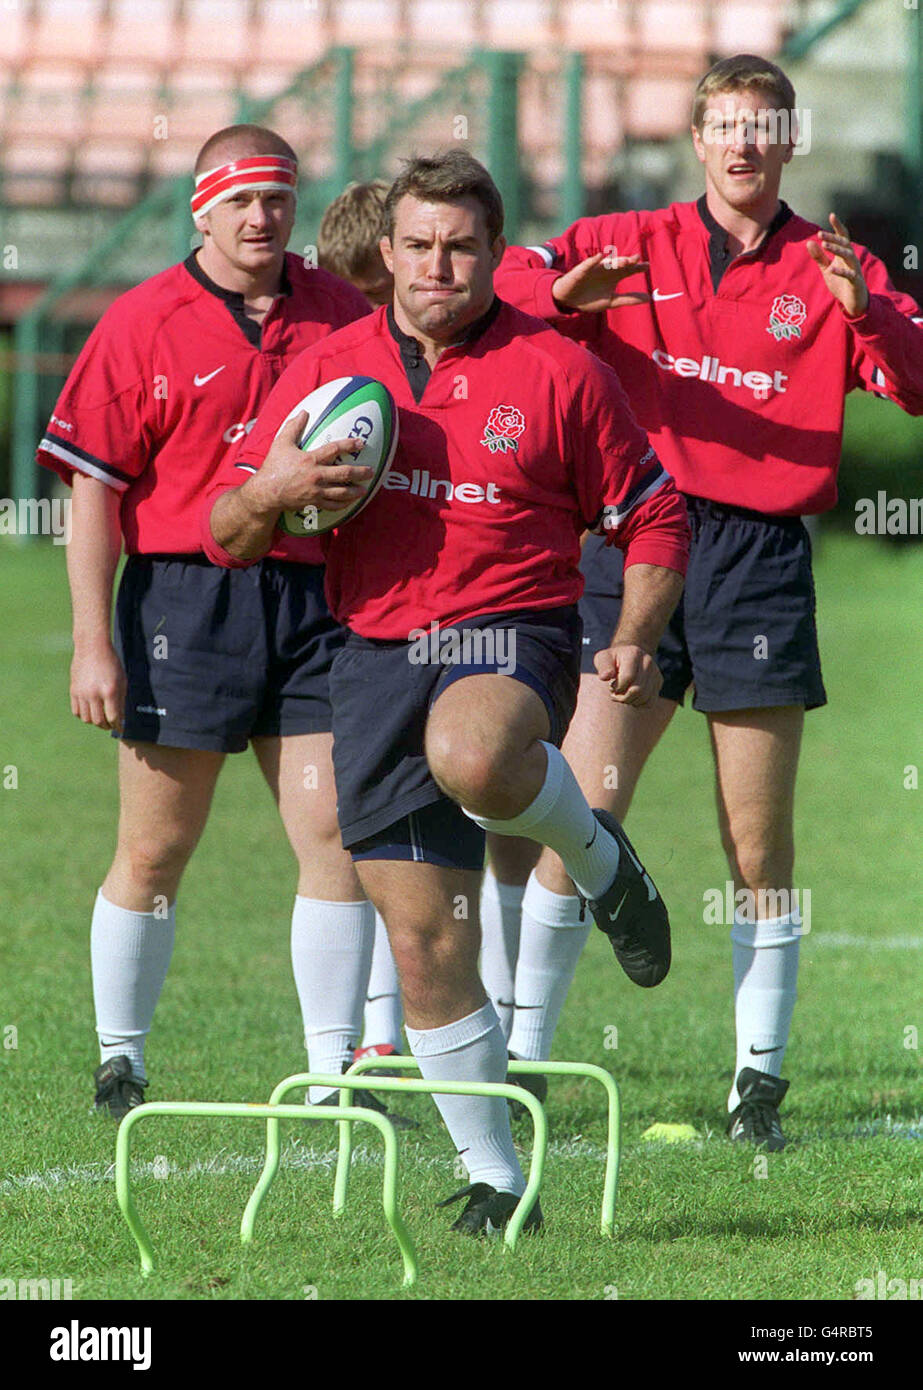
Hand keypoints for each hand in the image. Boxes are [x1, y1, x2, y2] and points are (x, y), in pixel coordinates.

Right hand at [70, 639, 125, 730]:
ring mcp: (81, 693)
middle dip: (106, 726)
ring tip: (101, 719)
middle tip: (111, 725)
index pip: (113, 717)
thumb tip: (120, 718)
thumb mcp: (122, 681)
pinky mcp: (73, 690)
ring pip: (86, 719)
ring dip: (95, 722)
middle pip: (99, 721)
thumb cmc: (111, 663)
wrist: (92, 647)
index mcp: (109, 691)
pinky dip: (83, 715)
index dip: (117, 726)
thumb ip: (121, 700)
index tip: (120, 728)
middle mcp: (94, 693)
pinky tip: (90, 712)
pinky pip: (76, 711)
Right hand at [246, 411, 374, 517]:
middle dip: (360, 472)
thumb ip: (294, 427)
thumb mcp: (281, 443)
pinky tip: (350, 502)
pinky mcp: (314, 503)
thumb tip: (304, 412)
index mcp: (310, 460)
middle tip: (371, 471)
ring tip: (364, 490)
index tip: (360, 442)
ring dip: (355, 491)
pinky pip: (332, 506)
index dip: (348, 445)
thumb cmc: (273, 466)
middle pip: (344, 474)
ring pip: (341, 493)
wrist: (267, 493)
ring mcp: (316, 492)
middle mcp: (316, 476)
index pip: (334, 449)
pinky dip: (343, 505)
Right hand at [551, 252, 650, 312]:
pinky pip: (587, 264)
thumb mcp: (611, 301)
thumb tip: (649, 298)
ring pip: (606, 263)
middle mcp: (606, 270)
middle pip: (619, 264)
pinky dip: (593, 261)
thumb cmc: (590, 299)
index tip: (647, 266)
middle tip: (636, 260)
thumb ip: (629, 298)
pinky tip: (599, 257)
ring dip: (614, 261)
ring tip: (624, 261)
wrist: (569, 300)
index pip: (628, 270)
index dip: (637, 267)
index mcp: (614, 276)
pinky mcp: (581, 271)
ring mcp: (594, 269)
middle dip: (627, 262)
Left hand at [594, 642, 662, 705]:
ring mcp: (655, 672)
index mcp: (634, 653)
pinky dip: (638, 704)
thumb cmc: (612, 660)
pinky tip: (631, 697)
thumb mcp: (603, 659)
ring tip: (622, 694)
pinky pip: (650, 702)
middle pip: (637, 690)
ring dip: (630, 701)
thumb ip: (603, 667)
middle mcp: (648, 661)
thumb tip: (605, 677)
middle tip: (615, 694)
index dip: (617, 687)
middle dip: (623, 697)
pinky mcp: (659, 682)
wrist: (627, 657)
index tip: (611, 686)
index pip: (628, 678)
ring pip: (645, 698)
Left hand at [806, 214, 868, 316]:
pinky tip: (831, 269)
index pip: (843, 237)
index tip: (832, 215)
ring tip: (824, 246)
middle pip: (845, 244)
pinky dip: (841, 271)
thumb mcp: (827, 269)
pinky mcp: (856, 282)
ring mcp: (855, 270)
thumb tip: (809, 242)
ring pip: (849, 256)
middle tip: (820, 234)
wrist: (853, 302)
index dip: (838, 226)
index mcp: (845, 255)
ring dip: (837, 250)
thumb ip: (819, 257)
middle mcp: (852, 259)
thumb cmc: (841, 283)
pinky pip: (850, 274)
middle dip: (833, 238)